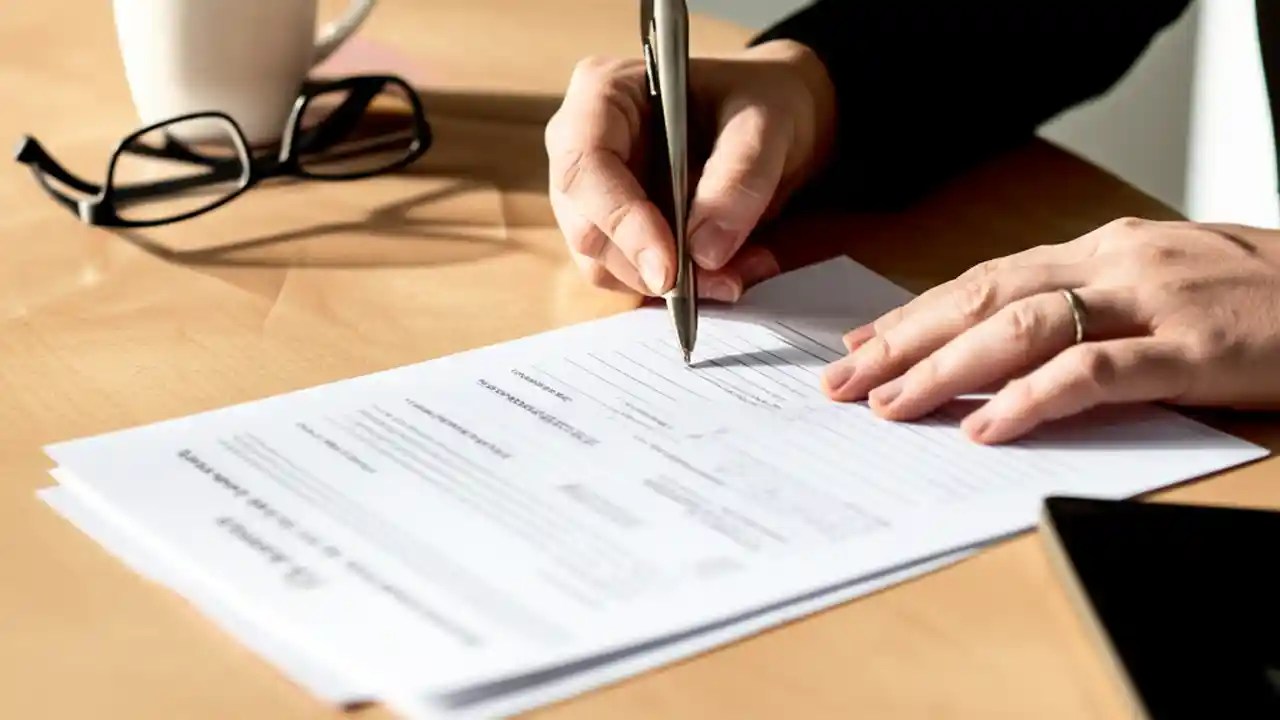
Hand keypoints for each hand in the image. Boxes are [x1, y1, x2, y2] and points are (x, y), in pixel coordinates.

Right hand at [544, 40, 835, 301]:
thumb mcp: (765, 125)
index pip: (585, 165)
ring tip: (730, 274)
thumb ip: (739, 178)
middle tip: (715, 281)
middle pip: (585, 224)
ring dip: (664, 282)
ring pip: (601, 261)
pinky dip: (672, 286)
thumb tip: (703, 252)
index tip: (669, 268)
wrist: (767, 119)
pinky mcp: (611, 228)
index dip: (621, 220)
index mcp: (603, 92)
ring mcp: (592, 191)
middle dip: (646, 263)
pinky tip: (719, 271)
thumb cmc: (758, 101)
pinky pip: (625, 274)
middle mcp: (581, 143)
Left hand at [821, 218, 1279, 442]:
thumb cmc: (1262, 296)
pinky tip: (986, 427)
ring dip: (945, 368)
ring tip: (889, 404)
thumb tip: (1003, 347)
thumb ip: (1087, 308)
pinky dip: (1031, 399)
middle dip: (904, 339)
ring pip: (1021, 326)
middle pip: (983, 295)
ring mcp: (1154, 300)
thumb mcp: (1162, 285)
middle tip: (843, 380)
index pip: (985, 277)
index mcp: (1103, 248)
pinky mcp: (1194, 347)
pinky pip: (1094, 372)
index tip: (863, 344)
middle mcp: (1114, 262)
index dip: (917, 312)